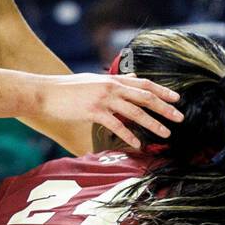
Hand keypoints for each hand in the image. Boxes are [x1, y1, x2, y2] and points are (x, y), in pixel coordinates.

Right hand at [32, 73, 182, 150]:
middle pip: (144, 96)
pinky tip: (137, 144)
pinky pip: (116, 125)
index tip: (176, 98)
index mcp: (111, 79)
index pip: (143, 83)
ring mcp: (103, 99)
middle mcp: (110, 86)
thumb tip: (130, 80)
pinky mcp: (93, 111)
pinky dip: (129, 135)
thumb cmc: (65, 89)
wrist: (44, 93)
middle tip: (180, 117)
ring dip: (153, 123)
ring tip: (165, 133)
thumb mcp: (91, 81)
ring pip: (135, 112)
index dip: (161, 90)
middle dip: (164, 107)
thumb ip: (112, 82)